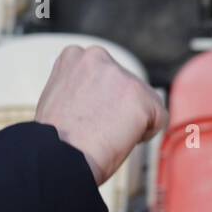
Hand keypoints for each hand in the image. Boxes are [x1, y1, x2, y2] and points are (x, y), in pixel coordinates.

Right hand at [33, 45, 167, 185]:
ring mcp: (121, 75)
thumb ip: (77, 86)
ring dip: (129, 119)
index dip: (97, 98)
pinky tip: (120, 140)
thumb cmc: (53, 137)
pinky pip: (158, 118)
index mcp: (74, 56)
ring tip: (105, 135)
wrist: (58, 155)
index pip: (101, 73)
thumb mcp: (55, 95)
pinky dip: (145, 133)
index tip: (87, 114)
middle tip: (97, 127)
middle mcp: (98, 57)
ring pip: (141, 100)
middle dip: (116, 105)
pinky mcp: (142, 96)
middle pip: (123, 84)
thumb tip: (93, 95)